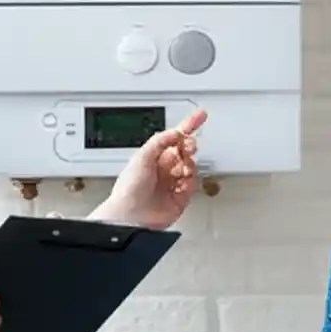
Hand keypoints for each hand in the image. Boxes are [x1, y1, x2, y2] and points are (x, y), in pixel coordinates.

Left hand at [100, 109, 207, 229]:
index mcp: (153, 156)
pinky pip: (192, 185)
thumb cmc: (129, 188)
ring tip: (182, 170)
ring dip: (189, 166)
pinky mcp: (180, 198)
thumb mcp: (142, 156)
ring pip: (191, 167)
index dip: (188, 126)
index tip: (200, 116)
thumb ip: (160, 141)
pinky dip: (190, 182)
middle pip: (185, 151)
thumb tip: (176, 132)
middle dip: (189, 146)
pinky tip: (182, 183)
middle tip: (189, 147)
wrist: (131, 215)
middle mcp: (163, 169)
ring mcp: (172, 183)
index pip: (174, 137)